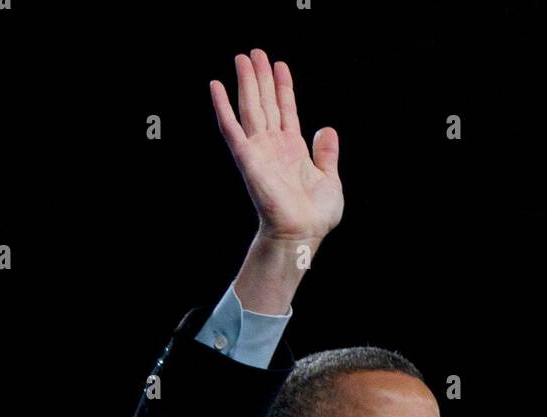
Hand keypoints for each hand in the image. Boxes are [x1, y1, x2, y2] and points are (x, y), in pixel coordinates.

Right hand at [210, 50, 341, 247]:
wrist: (303, 234)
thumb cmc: (315, 216)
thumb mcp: (330, 179)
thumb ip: (327, 154)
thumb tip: (326, 129)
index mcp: (293, 150)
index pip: (286, 110)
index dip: (283, 87)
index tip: (279, 64)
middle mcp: (274, 146)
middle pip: (266, 103)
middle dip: (261, 77)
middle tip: (255, 52)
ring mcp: (259, 151)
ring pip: (250, 108)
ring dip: (245, 82)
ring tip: (242, 58)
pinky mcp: (247, 158)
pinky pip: (231, 129)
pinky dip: (222, 107)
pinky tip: (216, 86)